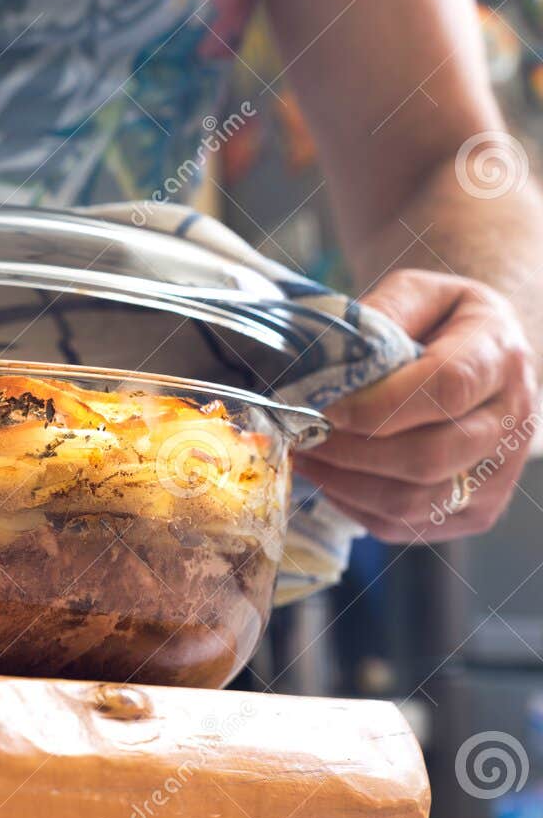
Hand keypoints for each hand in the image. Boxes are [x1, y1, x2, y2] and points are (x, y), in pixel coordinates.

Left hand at [296, 269, 538, 541]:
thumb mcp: (417, 292)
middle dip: (352, 452)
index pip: (447, 388)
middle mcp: (512, 419)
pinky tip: (331, 478)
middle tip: (304, 436)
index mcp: (499, 355)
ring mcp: (500, 472)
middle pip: (431, 455)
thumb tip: (329, 357)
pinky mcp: (478, 510)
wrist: (484, 354)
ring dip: (347, 484)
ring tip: (305, 458)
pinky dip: (358, 507)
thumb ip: (382, 315)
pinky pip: (409, 525)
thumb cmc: (440, 320)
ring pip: (418, 500)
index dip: (379, 406)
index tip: (326, 408)